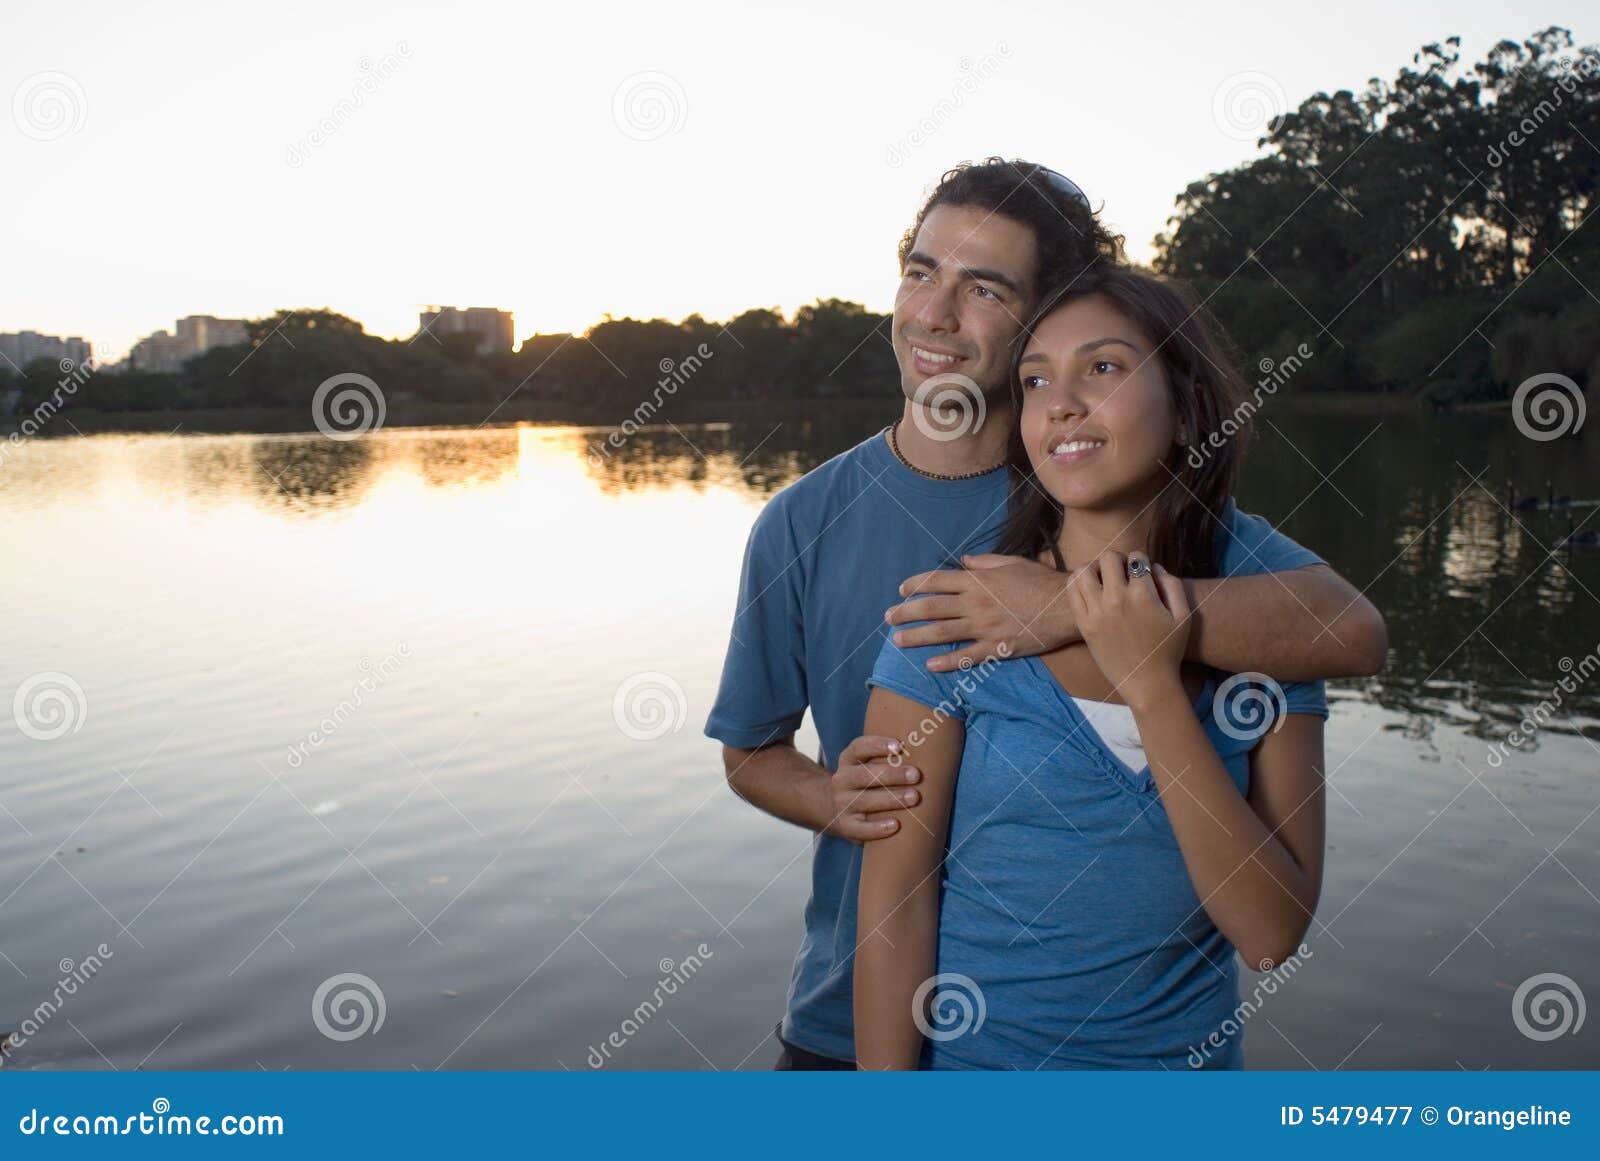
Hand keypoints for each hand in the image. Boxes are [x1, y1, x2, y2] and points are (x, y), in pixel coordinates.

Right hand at [822, 735, 921, 842]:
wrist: (835, 810)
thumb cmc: (865, 783)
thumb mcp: (867, 766)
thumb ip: (887, 759)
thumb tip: (928, 751)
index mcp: (848, 760)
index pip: (859, 748)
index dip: (877, 745)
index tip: (899, 746)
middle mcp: (842, 780)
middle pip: (865, 775)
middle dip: (892, 774)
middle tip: (916, 775)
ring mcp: (842, 804)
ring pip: (866, 801)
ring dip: (892, 799)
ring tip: (915, 797)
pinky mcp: (846, 826)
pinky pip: (861, 829)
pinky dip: (877, 828)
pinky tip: (895, 825)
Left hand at [885, 554, 1077, 671]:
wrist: (1065, 606)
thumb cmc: (1040, 581)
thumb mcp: (1011, 562)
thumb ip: (984, 562)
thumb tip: (964, 560)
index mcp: (977, 580)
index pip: (937, 580)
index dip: (916, 585)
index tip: (901, 590)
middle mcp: (975, 603)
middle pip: (932, 607)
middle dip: (906, 612)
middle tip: (888, 618)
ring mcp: (984, 627)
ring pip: (942, 632)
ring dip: (916, 636)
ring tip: (898, 640)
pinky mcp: (996, 647)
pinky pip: (966, 657)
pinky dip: (946, 662)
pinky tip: (929, 665)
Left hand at [1066, 550, 1190, 708]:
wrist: (1147, 683)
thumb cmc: (1168, 650)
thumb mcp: (1183, 615)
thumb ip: (1172, 585)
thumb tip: (1153, 566)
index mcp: (1142, 595)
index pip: (1135, 558)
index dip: (1141, 562)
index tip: (1142, 573)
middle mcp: (1116, 599)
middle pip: (1107, 558)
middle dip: (1117, 560)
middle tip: (1122, 574)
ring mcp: (1096, 611)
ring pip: (1083, 570)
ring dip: (1094, 569)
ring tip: (1103, 580)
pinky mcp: (1084, 624)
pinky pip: (1071, 590)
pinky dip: (1078, 583)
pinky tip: (1091, 591)